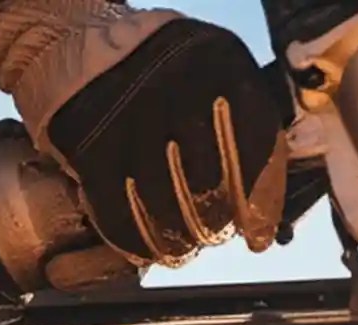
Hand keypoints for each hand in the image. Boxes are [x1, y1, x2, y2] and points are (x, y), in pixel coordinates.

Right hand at [0, 1, 288, 267]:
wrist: (78, 43)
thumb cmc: (167, 71)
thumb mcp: (218, 72)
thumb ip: (249, 122)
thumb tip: (280, 188)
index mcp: (221, 65)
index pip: (257, 146)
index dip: (262, 201)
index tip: (260, 233)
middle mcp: (176, 89)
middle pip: (211, 186)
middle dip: (217, 222)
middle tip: (217, 231)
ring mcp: (129, 120)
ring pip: (167, 209)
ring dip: (180, 239)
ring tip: (185, 244)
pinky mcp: (89, 148)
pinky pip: (119, 214)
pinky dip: (136, 240)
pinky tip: (148, 247)